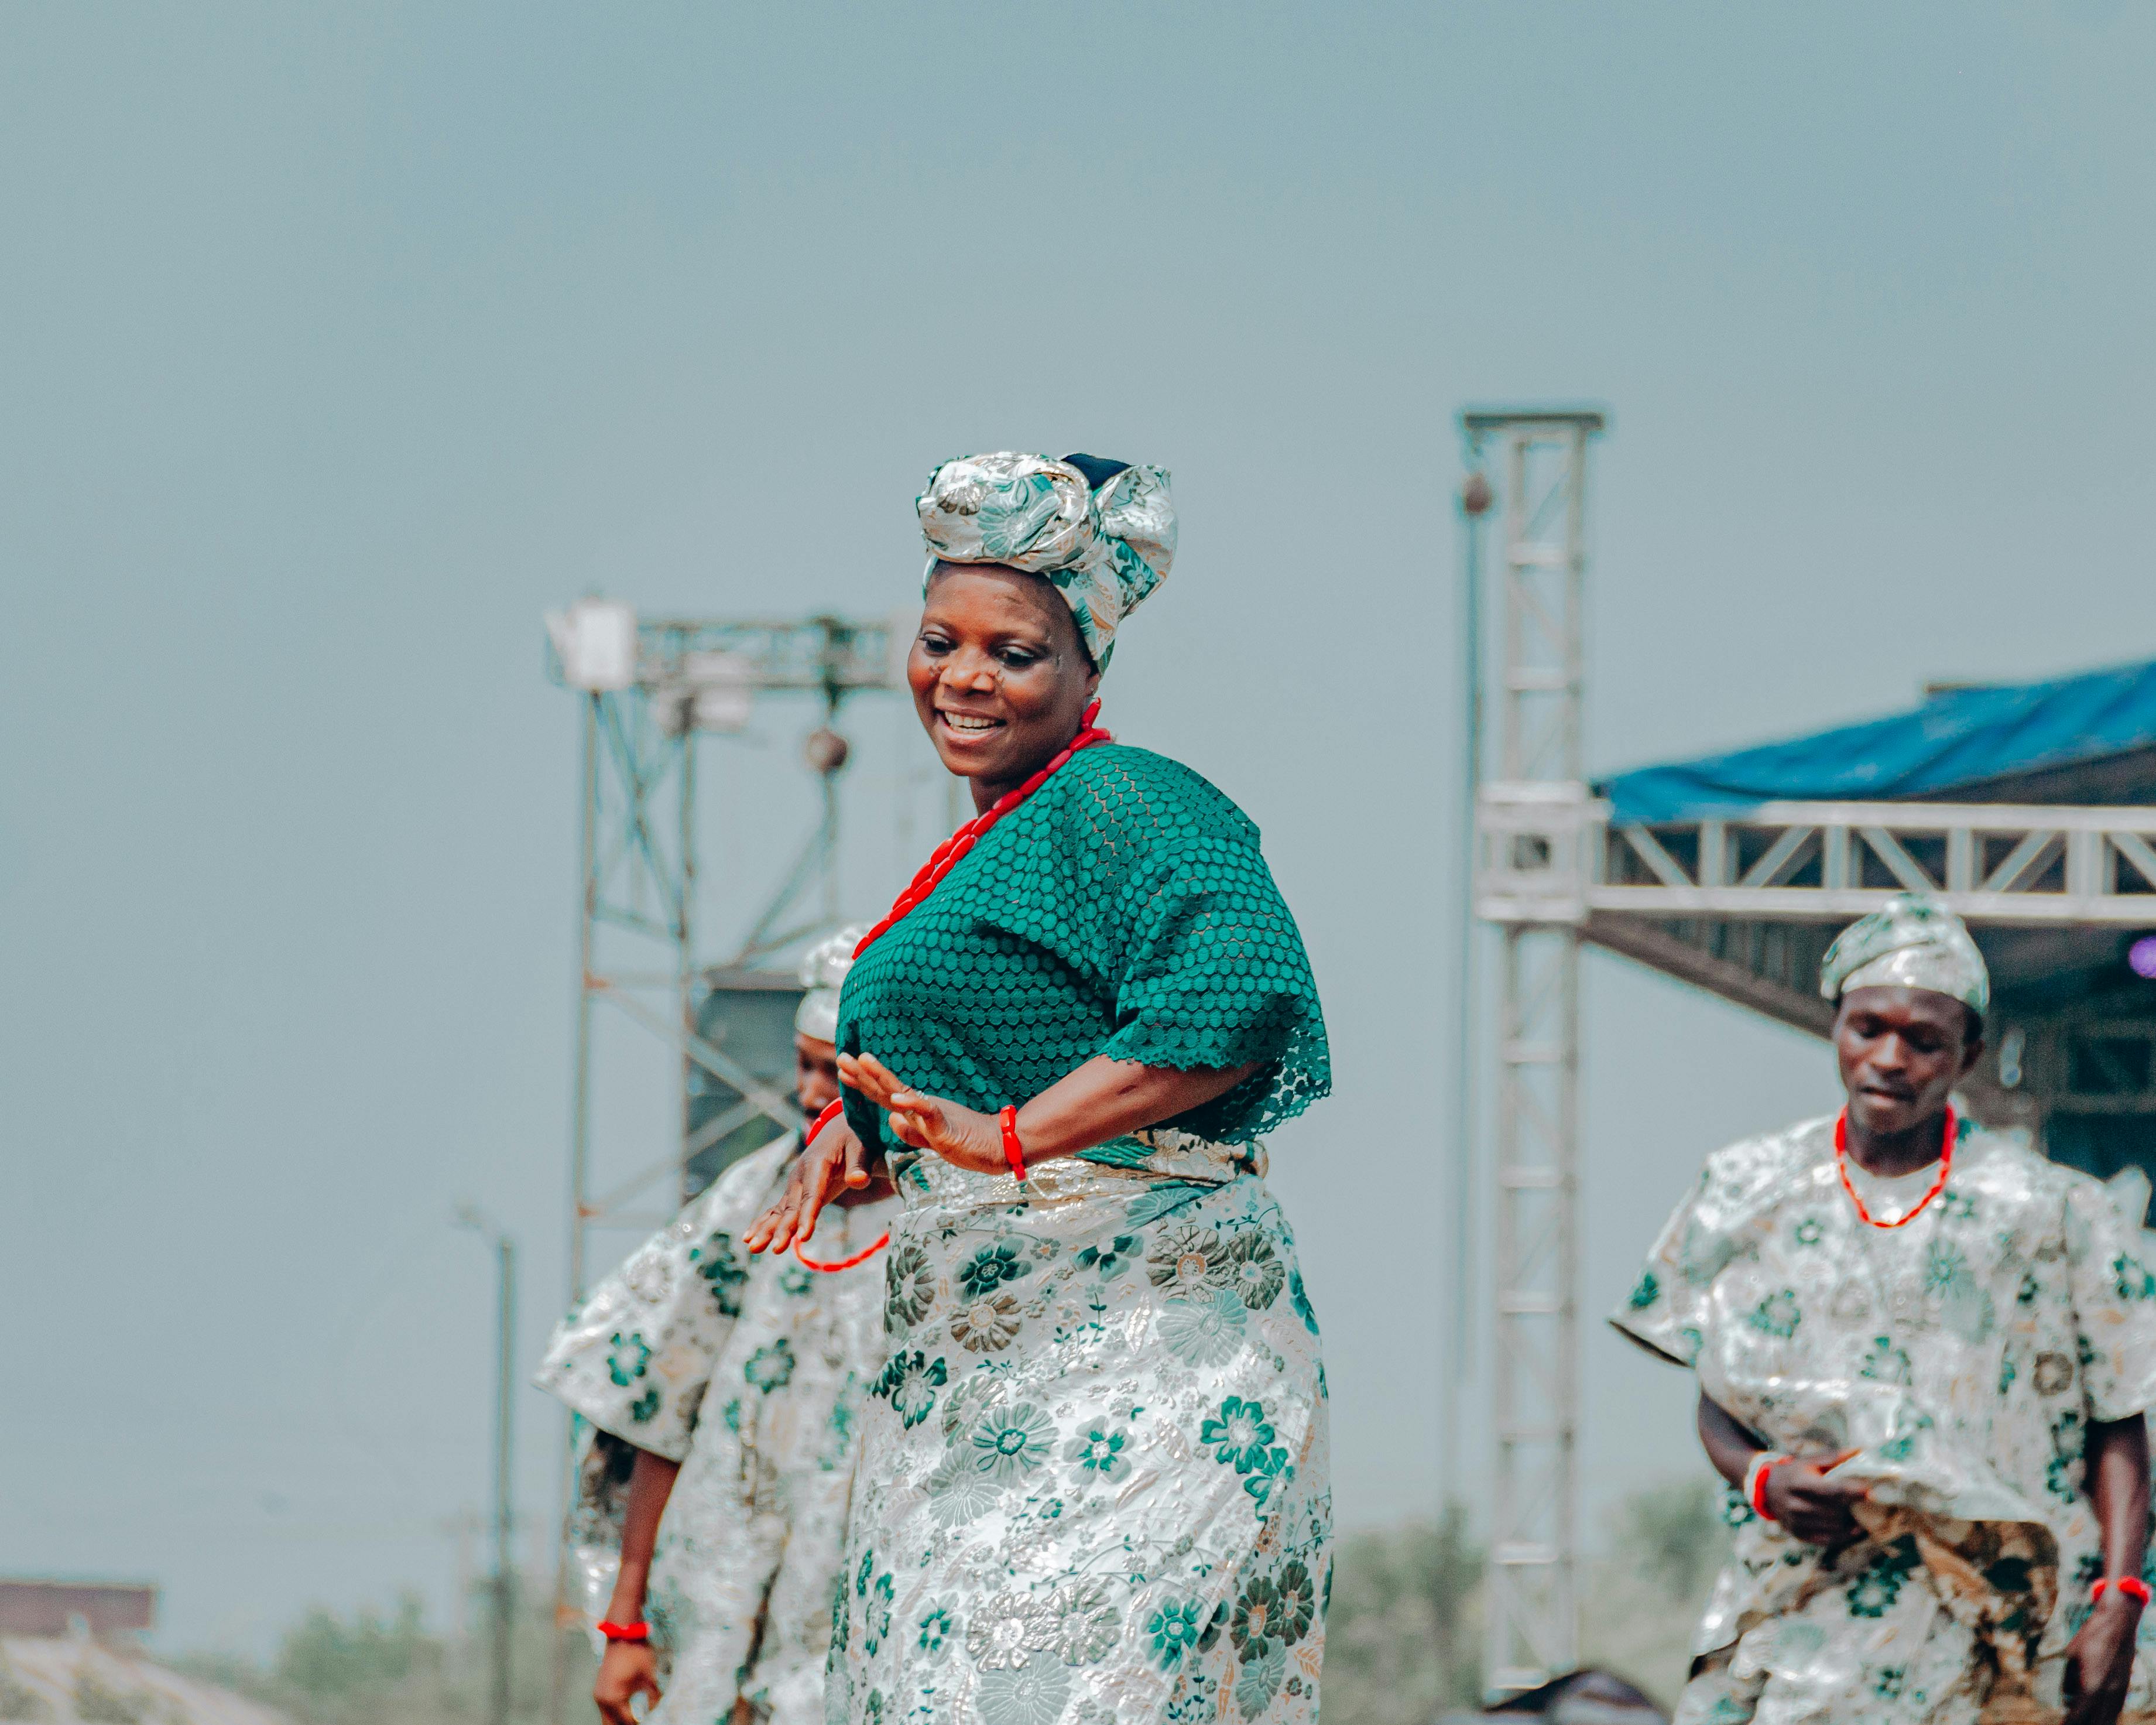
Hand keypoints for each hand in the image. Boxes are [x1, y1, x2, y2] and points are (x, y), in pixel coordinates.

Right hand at [594, 1639, 659, 1724]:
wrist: (622, 1634)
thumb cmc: (637, 1653)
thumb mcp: (649, 1676)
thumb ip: (653, 1697)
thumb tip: (655, 1709)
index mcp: (614, 1698)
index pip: (627, 1721)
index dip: (639, 1723)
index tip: (648, 1720)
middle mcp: (602, 1699)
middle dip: (624, 1724)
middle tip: (638, 1720)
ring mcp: (598, 1694)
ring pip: (606, 1718)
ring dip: (618, 1720)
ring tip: (634, 1717)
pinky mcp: (599, 1689)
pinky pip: (606, 1708)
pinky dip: (615, 1712)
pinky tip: (627, 1710)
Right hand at [744, 1118, 874, 1253]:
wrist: (840, 1130)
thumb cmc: (854, 1139)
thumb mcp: (862, 1147)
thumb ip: (860, 1165)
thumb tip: (858, 1181)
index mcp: (817, 1163)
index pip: (812, 1193)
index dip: (808, 1215)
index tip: (803, 1236)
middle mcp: (800, 1175)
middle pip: (792, 1206)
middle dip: (783, 1228)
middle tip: (777, 1249)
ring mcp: (794, 1185)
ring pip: (780, 1210)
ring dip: (767, 1229)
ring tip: (753, 1248)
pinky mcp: (794, 1193)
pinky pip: (778, 1211)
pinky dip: (764, 1223)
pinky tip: (749, 1239)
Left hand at [840, 1053, 1006, 1173]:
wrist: (999, 1148)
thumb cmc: (969, 1143)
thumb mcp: (932, 1141)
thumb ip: (912, 1133)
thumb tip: (892, 1118)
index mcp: (916, 1113)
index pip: (883, 1095)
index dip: (862, 1083)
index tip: (843, 1070)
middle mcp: (921, 1109)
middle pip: (886, 1089)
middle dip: (862, 1074)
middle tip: (841, 1056)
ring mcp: (933, 1115)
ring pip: (902, 1093)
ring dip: (881, 1077)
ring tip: (863, 1061)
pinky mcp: (946, 1126)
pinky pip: (927, 1112)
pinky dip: (912, 1105)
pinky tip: (896, 1099)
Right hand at [1762, 1451, 1867, 1544]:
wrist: (1767, 1490)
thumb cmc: (1794, 1472)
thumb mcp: (1809, 1461)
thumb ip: (1834, 1457)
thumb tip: (1860, 1451)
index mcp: (1798, 1482)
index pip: (1831, 1490)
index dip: (1852, 1492)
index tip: (1870, 1491)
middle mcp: (1795, 1504)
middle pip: (1835, 1510)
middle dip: (1853, 1508)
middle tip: (1868, 1504)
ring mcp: (1796, 1521)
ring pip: (1834, 1527)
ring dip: (1851, 1523)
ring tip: (1862, 1517)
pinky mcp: (1799, 1534)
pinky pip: (1828, 1540)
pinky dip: (1844, 1536)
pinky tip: (1854, 1529)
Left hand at [2063, 1590, 2142, 1724]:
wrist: (2117, 1626)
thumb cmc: (2089, 1639)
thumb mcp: (2070, 1657)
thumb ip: (2068, 1680)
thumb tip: (2067, 1699)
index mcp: (2090, 1686)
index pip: (2077, 1716)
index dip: (2068, 1724)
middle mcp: (2107, 1693)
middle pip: (2095, 1723)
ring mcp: (2119, 1692)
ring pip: (2108, 1720)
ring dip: (2095, 1723)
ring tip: (2080, 1722)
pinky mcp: (2125, 1688)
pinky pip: (2116, 1711)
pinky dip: (2107, 1718)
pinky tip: (2098, 1719)